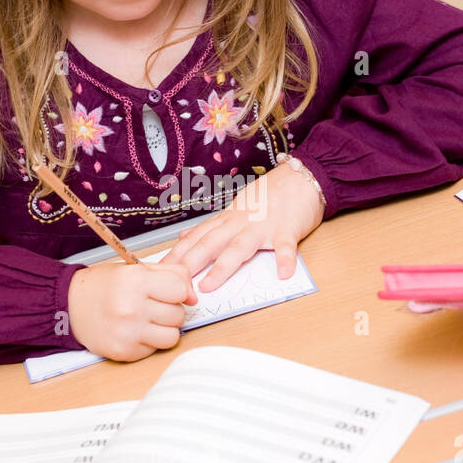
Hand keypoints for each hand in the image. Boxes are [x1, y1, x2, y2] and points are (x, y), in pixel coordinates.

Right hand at [67, 260, 196, 361]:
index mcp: (135, 281)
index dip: (178, 290)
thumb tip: (194, 297)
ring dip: (164, 329)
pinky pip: (155, 350)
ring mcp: (128, 332)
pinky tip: (134, 331)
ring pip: (172, 336)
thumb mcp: (135, 268)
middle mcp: (132, 307)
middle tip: (151, 305)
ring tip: (147, 320)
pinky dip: (149, 342)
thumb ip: (171, 275)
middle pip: (178, 314)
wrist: (68, 305)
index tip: (167, 291)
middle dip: (169, 310)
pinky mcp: (124, 352)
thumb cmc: (103, 285)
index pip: (180, 289)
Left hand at [164, 162, 324, 291]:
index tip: (159, 269)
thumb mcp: (235, 208)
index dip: (177, 254)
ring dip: (223, 267)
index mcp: (228, 219)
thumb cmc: (271, 196)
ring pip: (239, 247)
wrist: (302, 177)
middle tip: (173, 283)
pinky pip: (286, 247)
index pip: (197, 237)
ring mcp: (263, 226)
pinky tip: (282, 274)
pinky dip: (285, 260)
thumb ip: (212, 226)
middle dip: (189, 263)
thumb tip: (184, 237)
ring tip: (209, 286)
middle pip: (210, 243)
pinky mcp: (288, 230)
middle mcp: (241, 222)